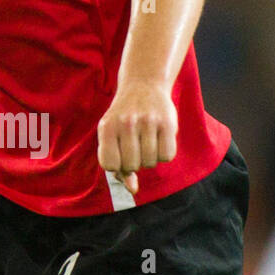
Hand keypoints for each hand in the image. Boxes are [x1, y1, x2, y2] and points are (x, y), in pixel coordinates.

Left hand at [96, 77, 177, 196]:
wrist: (143, 85)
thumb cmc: (124, 117)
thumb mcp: (112, 135)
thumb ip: (118, 164)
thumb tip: (132, 190)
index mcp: (107, 127)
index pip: (109, 165)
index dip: (116, 165)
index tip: (119, 155)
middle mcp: (126, 123)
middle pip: (132, 165)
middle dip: (134, 162)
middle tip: (135, 147)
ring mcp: (147, 122)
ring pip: (150, 163)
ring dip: (150, 159)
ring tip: (147, 142)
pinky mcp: (167, 123)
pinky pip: (167, 156)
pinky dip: (164, 154)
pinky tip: (159, 141)